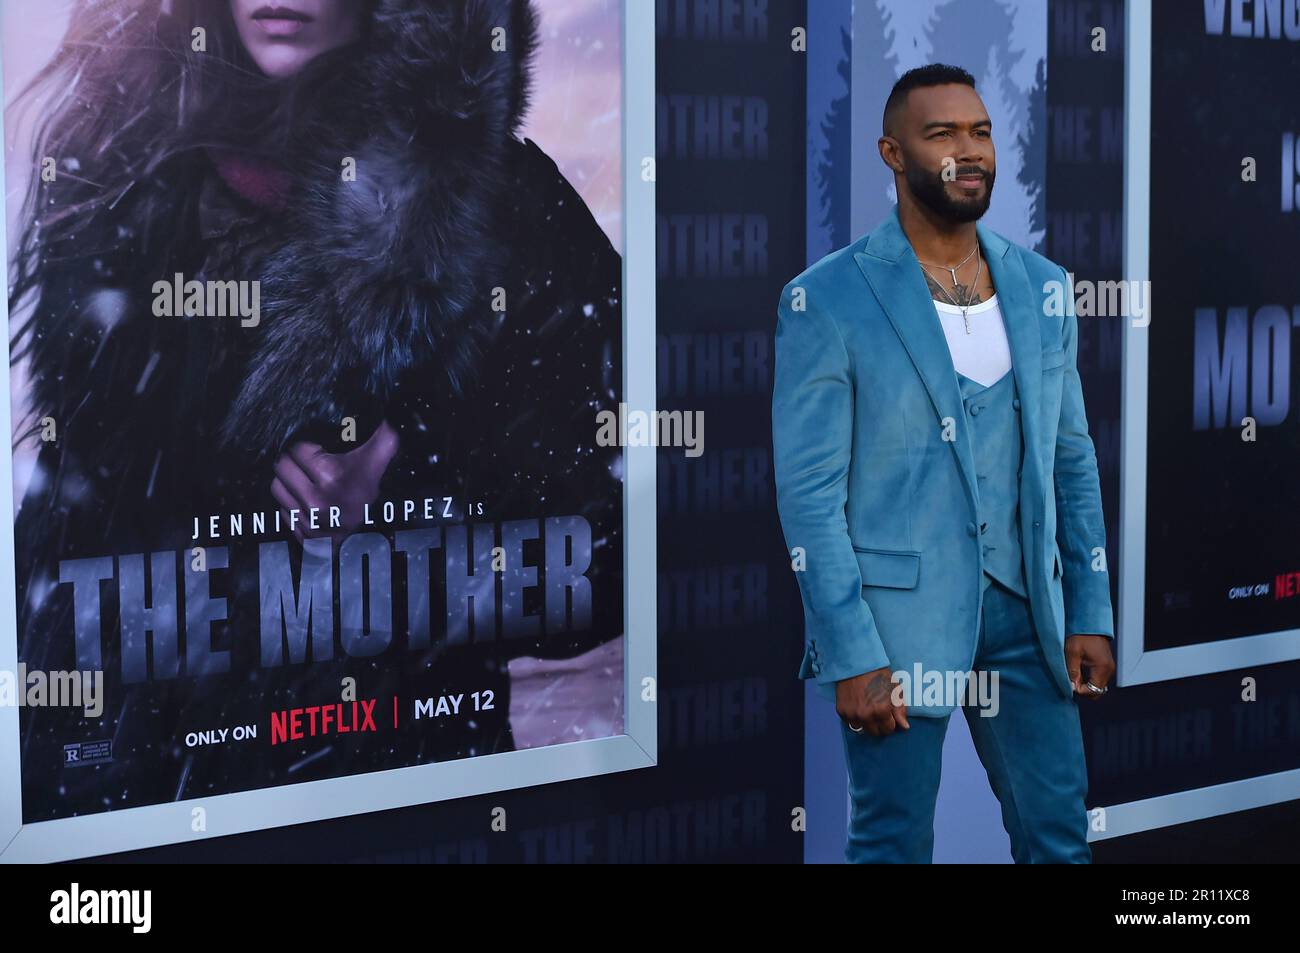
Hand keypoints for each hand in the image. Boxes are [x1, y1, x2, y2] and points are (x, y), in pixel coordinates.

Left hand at [270, 420, 399, 543]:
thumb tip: (392, 415)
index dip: (307, 447)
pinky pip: (283, 510)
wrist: (376, 532)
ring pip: (278, 487)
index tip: (319, 454)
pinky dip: (292, 504)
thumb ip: (383, 435)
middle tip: (308, 465)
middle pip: (282, 466)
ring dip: (288, 481)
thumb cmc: (370, 489)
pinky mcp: (303, 534)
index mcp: (331, 475)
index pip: (296, 449)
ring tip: (305, 481)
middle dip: (294, 462)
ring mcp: (308, 519)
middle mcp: (317, 499)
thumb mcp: (377, 459)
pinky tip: (307, 501)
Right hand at [836, 667, 908, 736]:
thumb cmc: (878, 675)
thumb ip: (899, 710)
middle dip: (879, 725)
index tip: (888, 715)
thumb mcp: (894, 690)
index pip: (888, 729)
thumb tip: (904, 727)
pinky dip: (854, 718)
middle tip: (878, 714)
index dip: (890, 722)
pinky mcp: (841, 711)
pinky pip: (850, 723)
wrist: (856, 663)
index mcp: (882, 711)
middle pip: (875, 732)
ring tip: (867, 711)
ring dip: (865, 723)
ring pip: (862, 729)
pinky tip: (857, 708)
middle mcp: (866, 716)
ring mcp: (852, 715)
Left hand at [1065, 634, 1114, 699]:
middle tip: (1072, 683)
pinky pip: (1099, 679)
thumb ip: (1073, 672)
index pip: (1094, 691)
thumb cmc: (1081, 636)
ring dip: (1087, 686)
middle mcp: (1109, 670)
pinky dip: (1090, 680)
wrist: (1089, 623)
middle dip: (1084, 691)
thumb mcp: (1072, 654)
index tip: (1070, 685)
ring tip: (1075, 678)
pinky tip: (1080, 674)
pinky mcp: (1107, 665)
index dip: (1080, 691)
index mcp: (1102, 668)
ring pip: (1099, 686)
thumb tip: (1072, 686)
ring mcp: (1109, 668)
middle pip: (1098, 692)